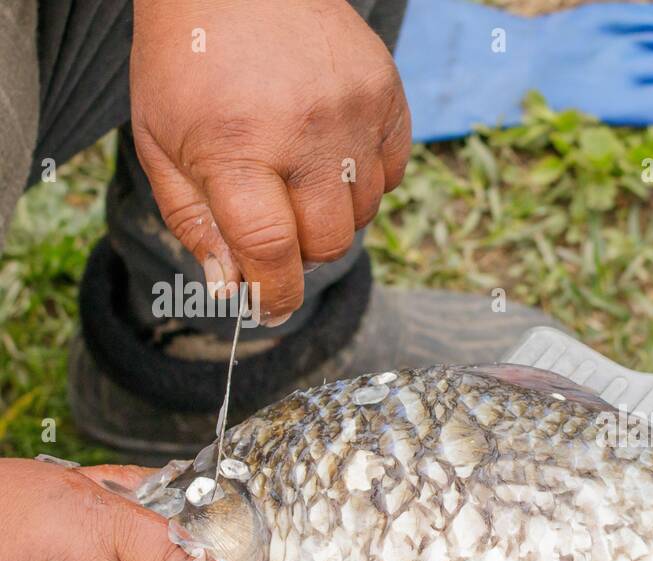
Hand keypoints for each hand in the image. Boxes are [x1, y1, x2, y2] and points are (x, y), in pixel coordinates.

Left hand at [130, 0, 411, 323]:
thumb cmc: (188, 59)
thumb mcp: (160, 141)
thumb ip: (194, 220)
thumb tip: (231, 288)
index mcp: (236, 148)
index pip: (273, 252)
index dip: (275, 294)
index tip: (270, 309)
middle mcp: (304, 133)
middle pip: (328, 243)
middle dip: (300, 252)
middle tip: (276, 226)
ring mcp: (353, 112)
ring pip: (364, 213)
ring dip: (332, 214)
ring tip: (299, 176)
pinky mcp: (386, 94)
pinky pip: (393, 173)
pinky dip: (366, 180)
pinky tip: (331, 152)